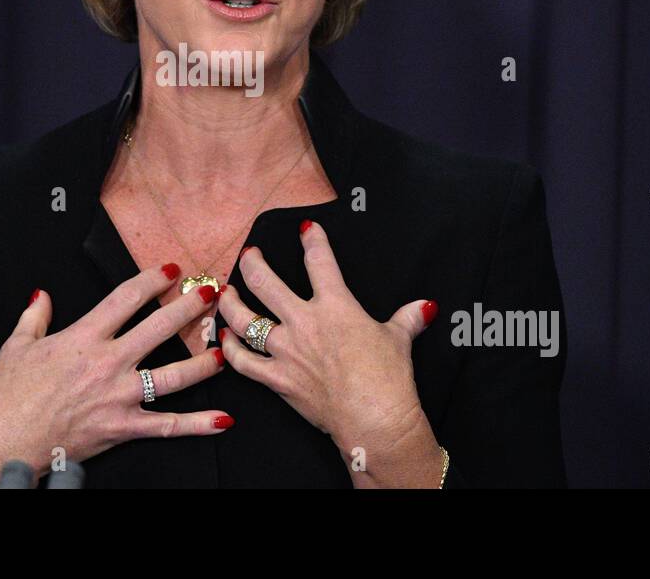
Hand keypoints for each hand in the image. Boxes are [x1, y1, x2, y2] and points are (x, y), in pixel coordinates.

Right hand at [0, 264, 229, 486]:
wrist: (3, 442)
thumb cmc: (7, 396)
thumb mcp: (15, 346)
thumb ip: (35, 317)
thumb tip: (42, 294)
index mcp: (83, 337)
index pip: (126, 298)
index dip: (151, 280)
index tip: (169, 270)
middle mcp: (107, 363)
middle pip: (158, 328)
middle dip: (188, 308)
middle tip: (210, 293)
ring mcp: (119, 396)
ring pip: (173, 375)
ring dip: (202, 361)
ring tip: (223, 349)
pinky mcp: (123, 427)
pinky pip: (167, 426)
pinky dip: (198, 424)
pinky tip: (223, 419)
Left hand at [217, 219, 444, 485]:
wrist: (374, 420)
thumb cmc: (388, 379)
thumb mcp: (399, 340)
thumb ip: (407, 318)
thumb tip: (426, 306)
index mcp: (335, 306)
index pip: (320, 261)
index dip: (312, 240)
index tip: (306, 228)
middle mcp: (304, 322)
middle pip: (266, 283)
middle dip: (253, 263)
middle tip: (248, 253)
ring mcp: (286, 351)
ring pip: (244, 320)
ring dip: (231, 303)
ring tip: (226, 293)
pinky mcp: (277, 379)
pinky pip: (243, 361)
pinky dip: (230, 350)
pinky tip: (223, 340)